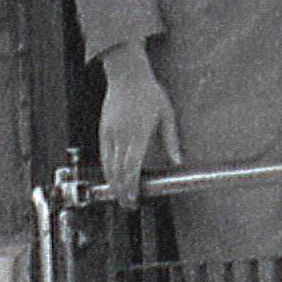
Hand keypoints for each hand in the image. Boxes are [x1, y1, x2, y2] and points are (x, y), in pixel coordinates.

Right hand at [99, 49, 178, 205]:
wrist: (128, 76)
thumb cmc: (150, 94)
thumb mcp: (167, 115)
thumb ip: (171, 140)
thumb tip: (178, 161)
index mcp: (139, 134)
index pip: (132, 167)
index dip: (132, 185)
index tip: (135, 198)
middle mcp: (122, 136)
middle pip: (119, 170)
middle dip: (122, 190)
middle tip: (128, 204)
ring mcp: (110, 133)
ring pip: (108, 164)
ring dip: (113, 183)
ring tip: (120, 196)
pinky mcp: (104, 130)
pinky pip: (103, 154)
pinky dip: (107, 169)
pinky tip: (112, 178)